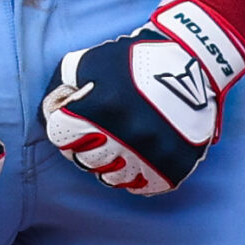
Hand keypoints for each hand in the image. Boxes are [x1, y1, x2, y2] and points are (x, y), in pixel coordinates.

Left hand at [42, 0, 244, 194]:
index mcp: (101, 107)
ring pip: (112, 178)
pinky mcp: (174, 165)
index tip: (78, 120)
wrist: (194, 58)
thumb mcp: (92, 61)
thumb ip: (63, 86)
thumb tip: (50, 113)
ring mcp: (152, 153)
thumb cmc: (136, 59)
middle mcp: (126, 134)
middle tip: (101, 132)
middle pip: (85, 161)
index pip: (61, 137)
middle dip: (87, 146)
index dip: (67, 127)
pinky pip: (144, 186)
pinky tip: (140, 156)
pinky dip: (139, 174)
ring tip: (121, 144)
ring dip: (111, 163)